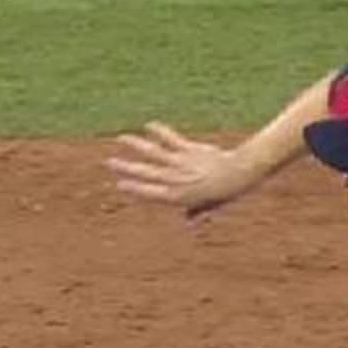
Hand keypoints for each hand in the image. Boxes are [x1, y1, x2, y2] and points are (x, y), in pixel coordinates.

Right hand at [106, 122, 258, 219]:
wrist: (239, 174)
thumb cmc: (225, 192)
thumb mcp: (209, 206)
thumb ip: (196, 211)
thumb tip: (187, 222)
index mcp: (177, 196)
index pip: (149, 192)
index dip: (133, 188)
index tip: (119, 184)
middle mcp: (175, 179)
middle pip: (145, 172)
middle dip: (126, 167)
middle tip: (109, 162)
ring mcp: (180, 163)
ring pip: (153, 153)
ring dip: (135, 144)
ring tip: (121, 137)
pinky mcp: (188, 149)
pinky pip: (171, 139)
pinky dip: (159, 131)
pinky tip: (149, 125)